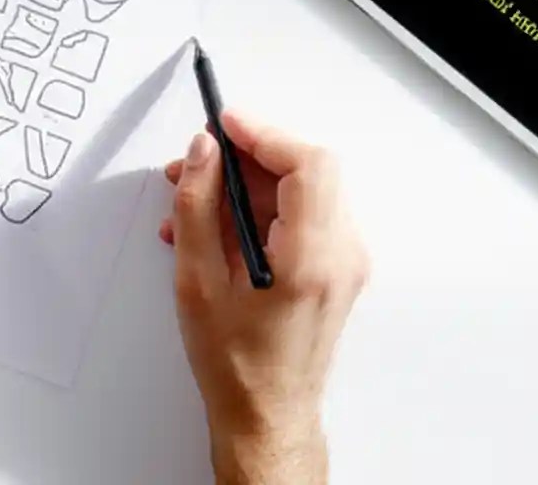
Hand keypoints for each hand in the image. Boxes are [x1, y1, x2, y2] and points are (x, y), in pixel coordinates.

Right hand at [160, 112, 367, 484]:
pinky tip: (215, 227)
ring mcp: (345, 261)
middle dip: (245, 158)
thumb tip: (202, 155)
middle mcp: (341, 254)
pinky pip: (302, 215)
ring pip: (301, 191)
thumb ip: (198, 208)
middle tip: (196, 164)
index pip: (306, 165)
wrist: (267, 414)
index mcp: (312, 258)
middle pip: (305, 172)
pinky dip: (260, 209)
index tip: (223, 125)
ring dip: (246, 185)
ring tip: (192, 202)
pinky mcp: (336, 267)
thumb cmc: (236, 364)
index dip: (263, 134)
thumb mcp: (198, 282)